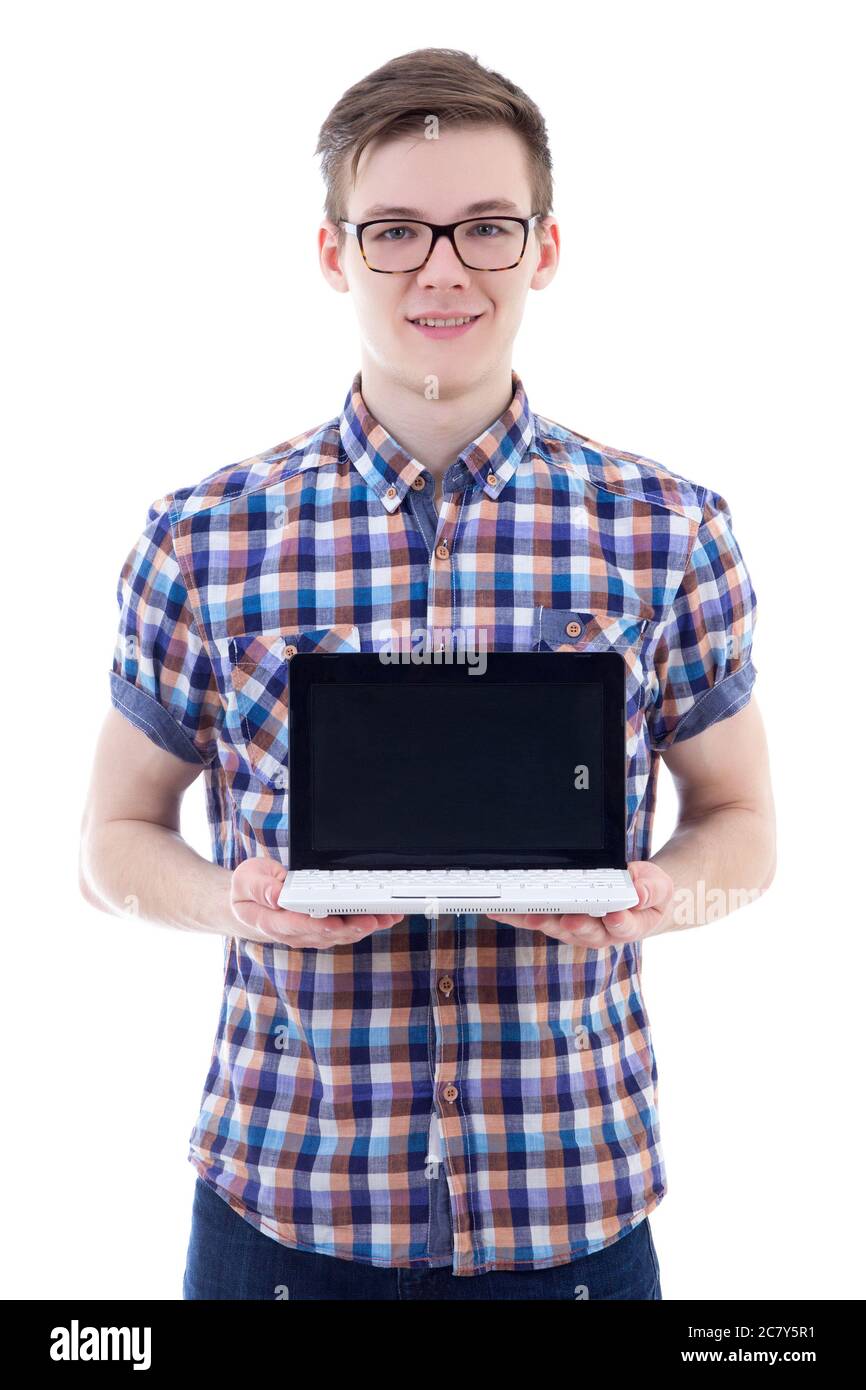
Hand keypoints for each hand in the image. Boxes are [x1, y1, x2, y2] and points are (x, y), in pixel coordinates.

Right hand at [230, 859, 403, 947]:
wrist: (250, 905)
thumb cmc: (249, 889)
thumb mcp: (246, 880)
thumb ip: (261, 888)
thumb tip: (277, 895)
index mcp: (271, 920)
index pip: (296, 925)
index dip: (318, 925)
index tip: (336, 921)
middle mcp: (294, 932)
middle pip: (326, 934)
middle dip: (351, 927)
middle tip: (372, 919)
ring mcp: (310, 934)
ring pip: (341, 935)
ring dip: (365, 926)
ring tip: (387, 916)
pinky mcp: (324, 930)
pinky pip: (347, 930)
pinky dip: (367, 922)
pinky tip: (385, 916)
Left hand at [485, 860, 673, 948]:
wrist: (635, 900)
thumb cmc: (647, 894)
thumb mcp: (659, 887)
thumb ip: (651, 890)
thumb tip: (639, 892)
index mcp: (628, 926)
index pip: (624, 927)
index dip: (619, 922)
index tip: (614, 915)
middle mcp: (600, 932)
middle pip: (585, 931)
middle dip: (574, 925)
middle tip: (566, 919)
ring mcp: (576, 928)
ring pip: (556, 926)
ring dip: (539, 920)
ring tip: (525, 913)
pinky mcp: (557, 921)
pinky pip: (537, 918)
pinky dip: (518, 915)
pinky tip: (501, 910)